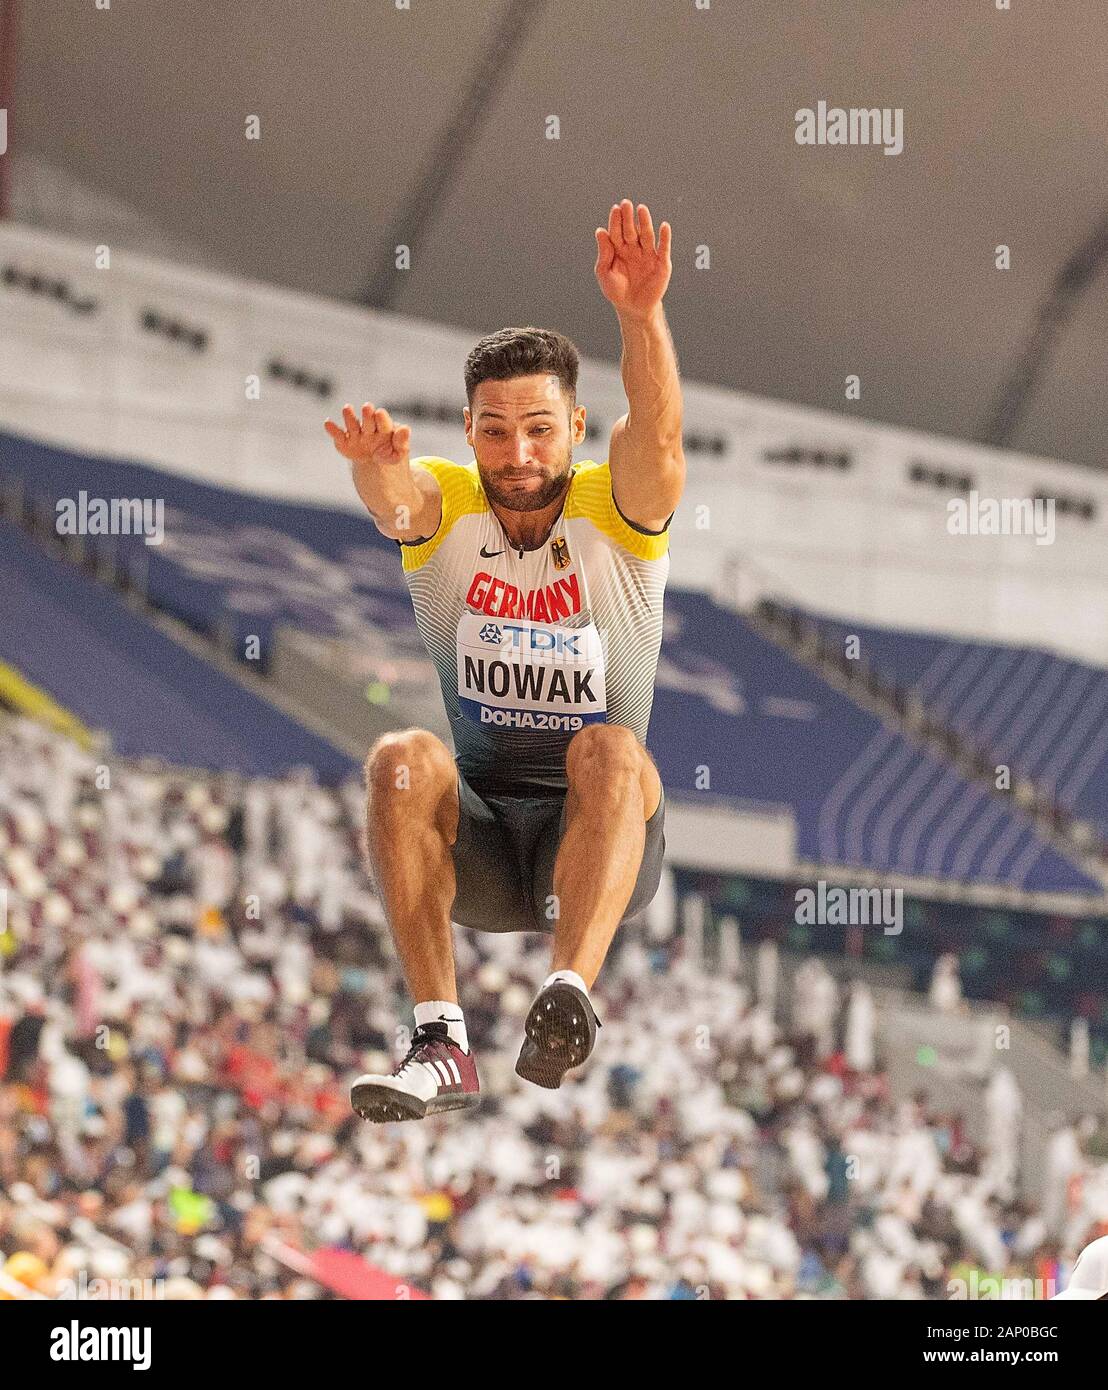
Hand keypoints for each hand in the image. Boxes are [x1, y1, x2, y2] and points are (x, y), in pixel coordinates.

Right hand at [324, 403, 410, 468]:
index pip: (383, 422)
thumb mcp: (398, 452)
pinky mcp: (344, 441)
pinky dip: (333, 429)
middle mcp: (369, 427)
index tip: (379, 413)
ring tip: (347, 408)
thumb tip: (406, 429)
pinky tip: (328, 423)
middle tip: (367, 408)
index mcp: (383, 427)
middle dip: (367, 415)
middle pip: (368, 420)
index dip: (381, 418)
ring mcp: (356, 433)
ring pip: (353, 424)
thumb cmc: (387, 453)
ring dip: (349, 417)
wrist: (373, 462)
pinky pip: (338, 435)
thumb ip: (402, 442)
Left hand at [594, 200, 671, 319]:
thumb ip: (604, 253)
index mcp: (619, 250)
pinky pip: (663, 249)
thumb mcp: (605, 273)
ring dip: (645, 222)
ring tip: (642, 209)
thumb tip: (600, 231)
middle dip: (628, 218)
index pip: (617, 232)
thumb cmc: (616, 291)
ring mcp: (648, 255)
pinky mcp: (661, 264)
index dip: (616, 221)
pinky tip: (664, 226)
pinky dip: (665, 238)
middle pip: (631, 230)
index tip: (615, 209)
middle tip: (626, 203)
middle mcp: (634, 249)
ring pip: (646, 236)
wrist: (633, 309)